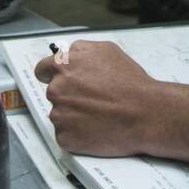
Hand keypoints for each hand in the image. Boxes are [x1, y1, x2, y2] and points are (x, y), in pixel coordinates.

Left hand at [33, 41, 161, 156]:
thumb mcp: (107, 50)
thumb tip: (68, 55)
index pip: (43, 70)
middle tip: (91, 100)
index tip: (61, 82)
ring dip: (74, 115)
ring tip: (98, 115)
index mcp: (63, 65)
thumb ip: (80, 51)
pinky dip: (78, 134)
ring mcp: (59, 114)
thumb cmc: (131, 83)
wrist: (145, 113)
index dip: (52, 76)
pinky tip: (96, 128)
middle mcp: (57, 89)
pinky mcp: (65, 137)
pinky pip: (66, 135)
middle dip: (69, 96)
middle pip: (54, 93)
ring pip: (60, 114)